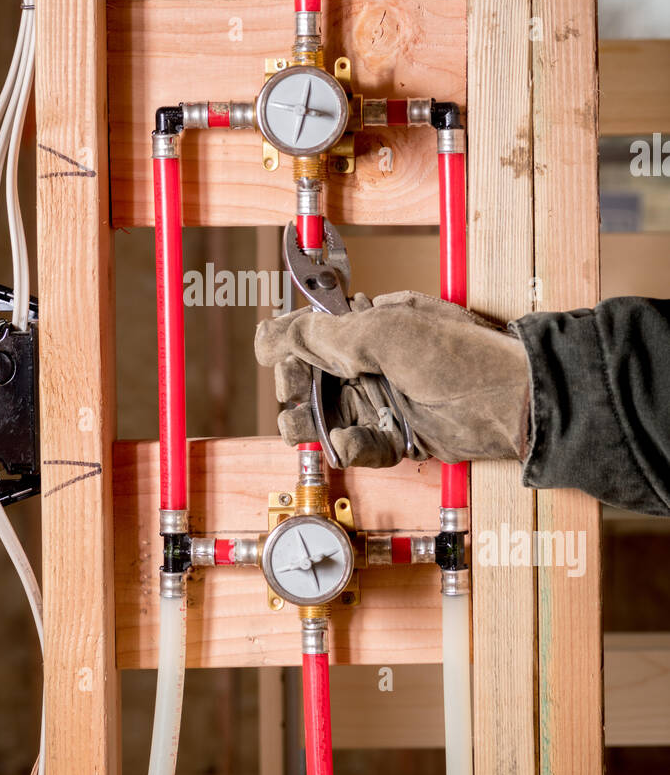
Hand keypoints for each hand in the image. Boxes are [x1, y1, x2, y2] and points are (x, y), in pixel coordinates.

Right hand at [255, 291, 530, 467]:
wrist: (508, 401)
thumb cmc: (458, 355)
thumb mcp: (381, 332)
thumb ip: (319, 334)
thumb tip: (266, 334)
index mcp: (368, 327)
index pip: (311, 337)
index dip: (291, 352)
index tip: (281, 363)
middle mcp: (373, 363)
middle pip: (312, 380)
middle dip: (295, 390)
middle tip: (294, 395)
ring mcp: (384, 401)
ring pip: (328, 416)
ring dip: (309, 423)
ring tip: (302, 426)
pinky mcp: (398, 437)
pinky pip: (359, 446)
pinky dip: (351, 447)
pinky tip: (349, 441)